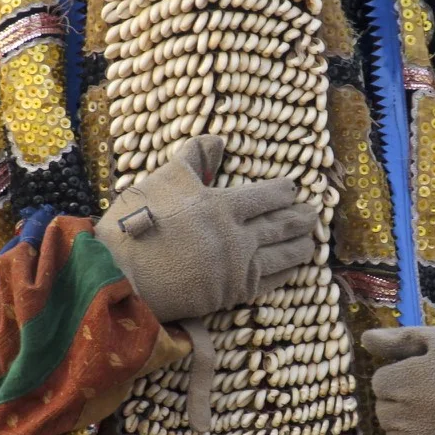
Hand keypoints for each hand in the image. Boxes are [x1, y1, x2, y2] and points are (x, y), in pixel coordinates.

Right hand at [95, 135, 316, 323]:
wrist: (120, 275)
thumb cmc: (137, 223)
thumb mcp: (164, 179)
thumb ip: (193, 158)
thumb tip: (215, 139)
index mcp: (222, 205)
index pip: (266, 195)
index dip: (284, 191)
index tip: (294, 188)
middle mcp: (237, 237)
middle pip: (280, 225)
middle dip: (300, 219)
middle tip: (314, 215)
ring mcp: (236, 268)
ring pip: (281, 256)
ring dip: (300, 247)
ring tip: (312, 242)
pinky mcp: (229, 295)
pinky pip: (268, 283)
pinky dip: (285, 274)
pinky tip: (292, 270)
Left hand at [362, 325, 434, 434]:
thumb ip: (398, 338)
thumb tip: (365, 340)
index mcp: (410, 378)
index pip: (379, 382)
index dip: (398, 377)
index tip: (419, 376)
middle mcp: (409, 410)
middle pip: (382, 407)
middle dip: (398, 400)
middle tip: (428, 395)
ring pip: (390, 431)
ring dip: (403, 423)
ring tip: (433, 414)